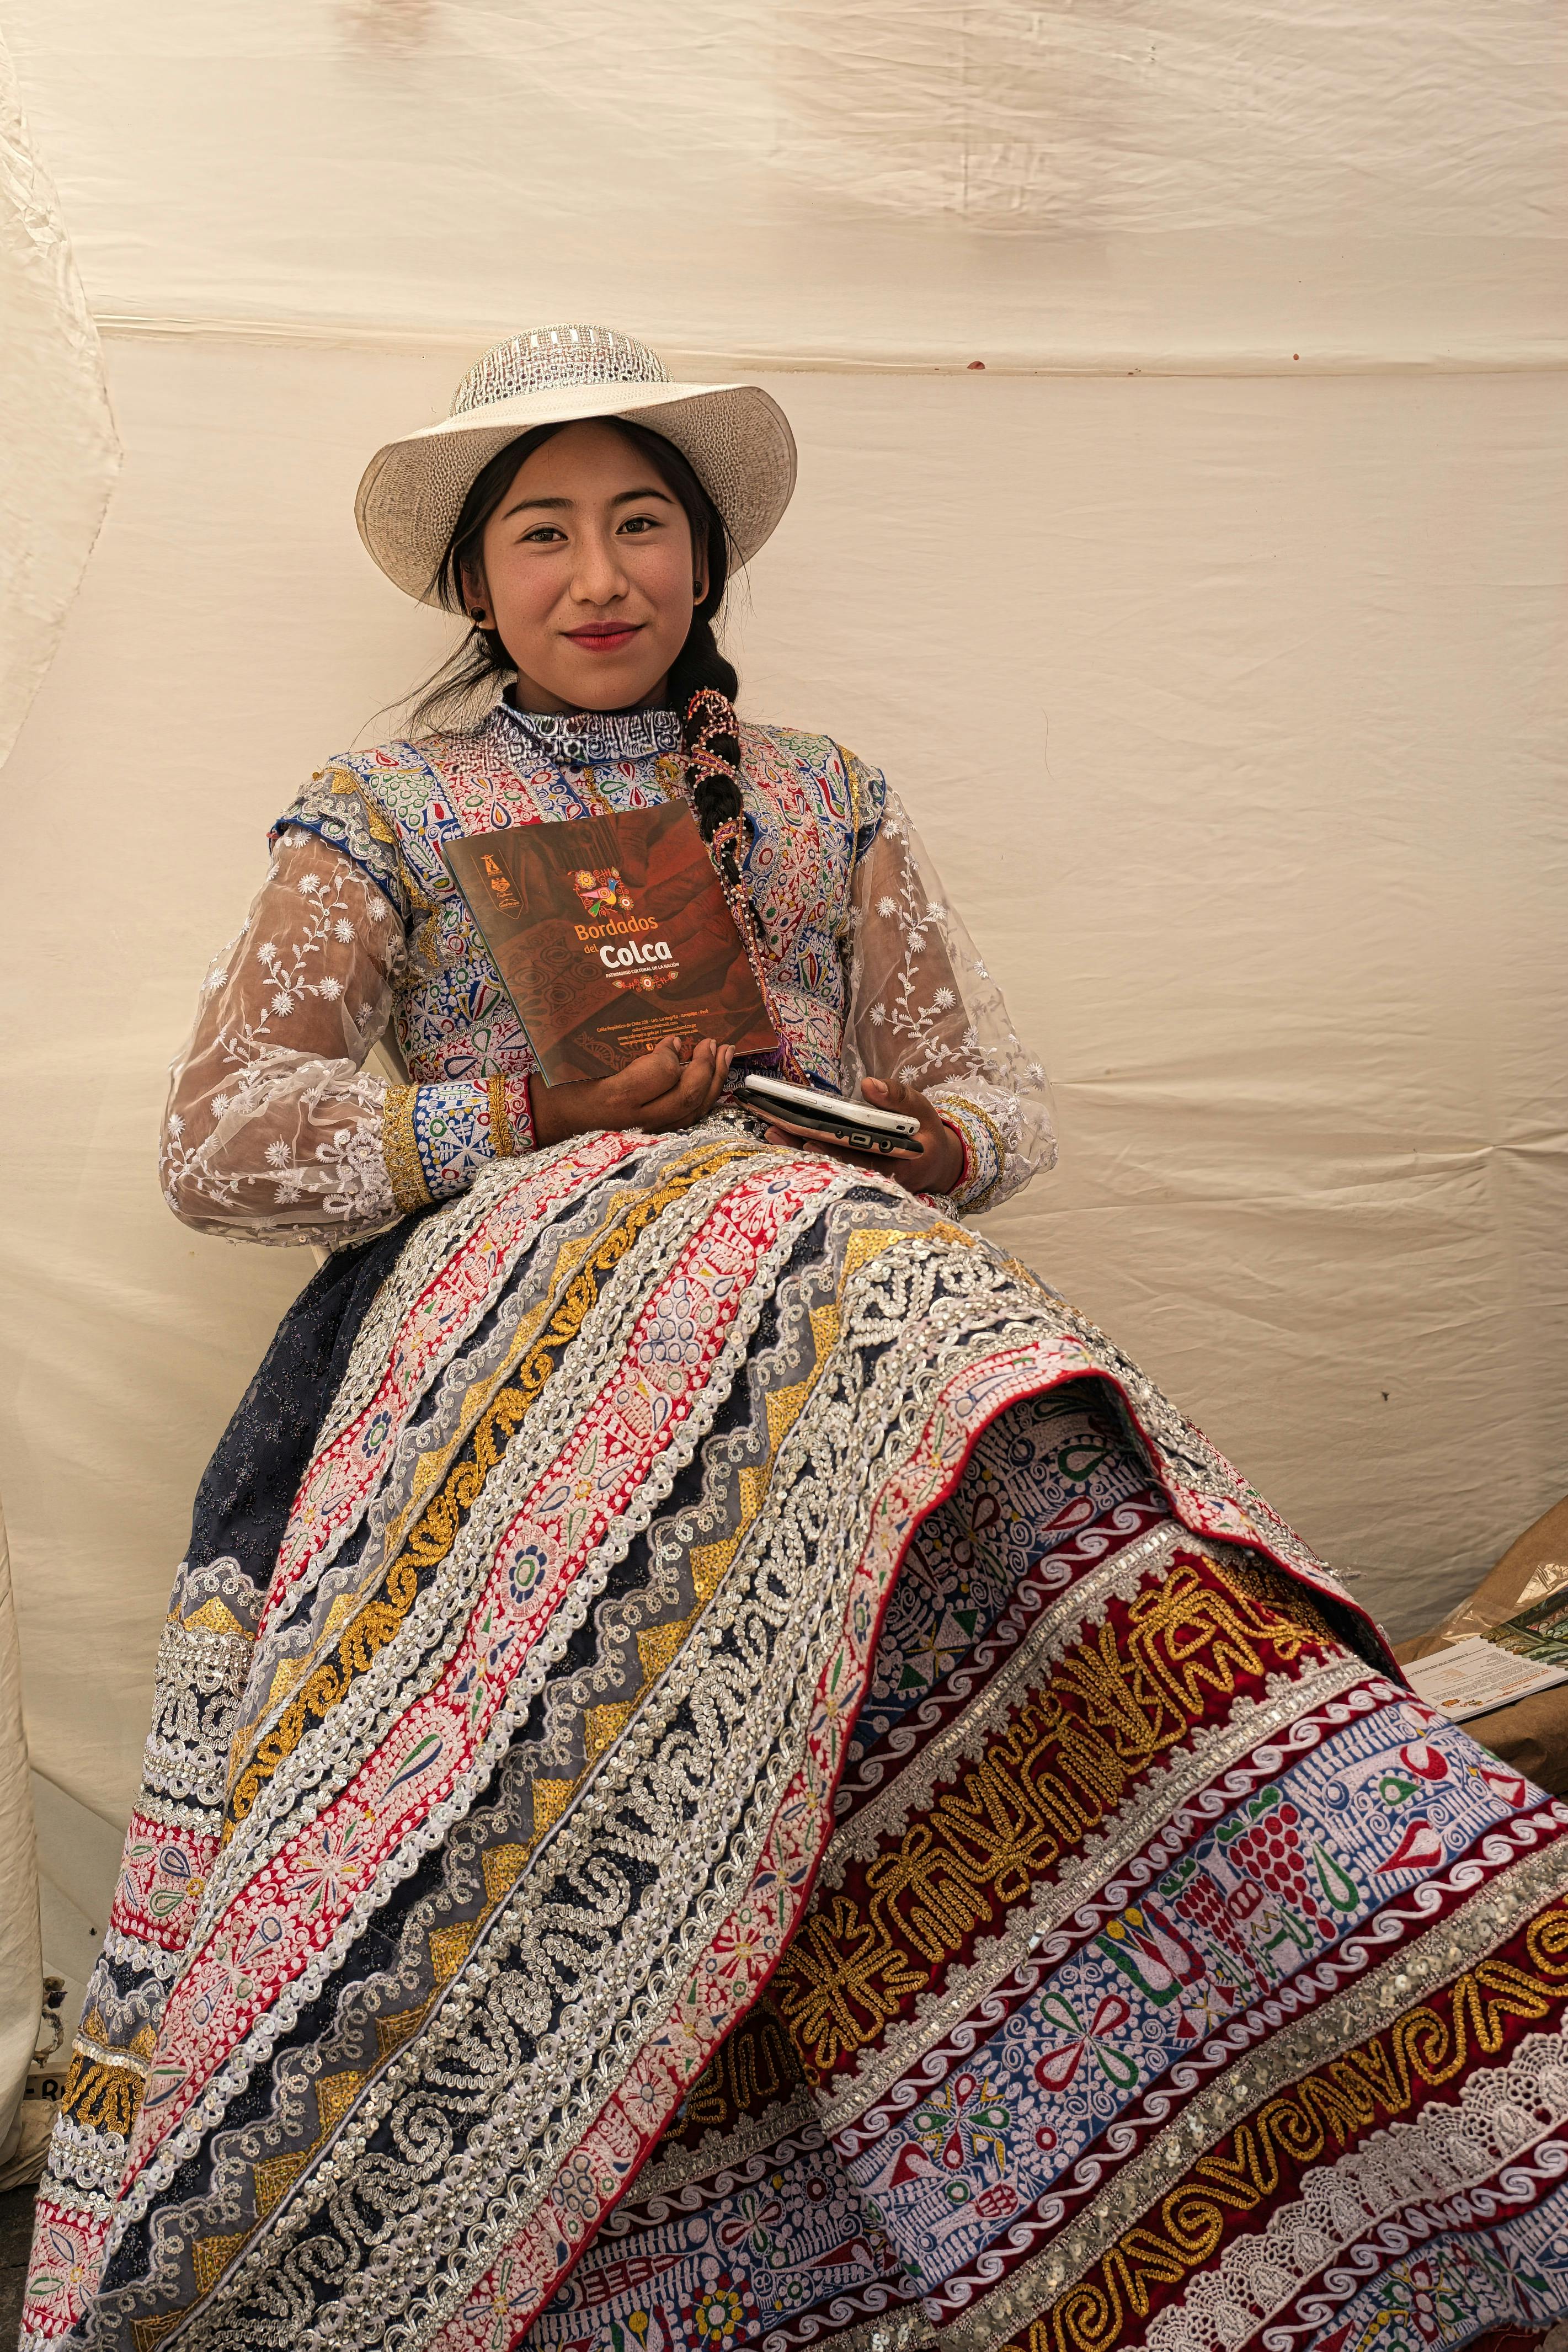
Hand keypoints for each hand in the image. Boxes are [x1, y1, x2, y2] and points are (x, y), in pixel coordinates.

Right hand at [531, 1034, 733, 1146]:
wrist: (548, 1120)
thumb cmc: (563, 1084)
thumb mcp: (583, 1060)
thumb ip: (623, 1050)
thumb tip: (669, 1041)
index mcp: (614, 1097)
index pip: (661, 1074)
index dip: (673, 1053)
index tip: (673, 1038)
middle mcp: (634, 1120)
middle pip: (686, 1096)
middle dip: (706, 1066)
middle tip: (712, 1042)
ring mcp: (644, 1132)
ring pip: (693, 1112)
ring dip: (714, 1082)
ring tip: (723, 1056)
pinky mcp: (650, 1136)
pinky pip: (687, 1121)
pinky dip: (705, 1099)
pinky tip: (712, 1081)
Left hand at [760, 1074, 965, 1197]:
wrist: (931, 1163)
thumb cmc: (925, 1133)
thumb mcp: (921, 1109)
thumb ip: (898, 1097)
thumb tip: (869, 1085)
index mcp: (897, 1163)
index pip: (862, 1158)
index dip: (834, 1149)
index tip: (809, 1136)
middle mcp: (875, 1179)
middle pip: (834, 1166)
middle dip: (804, 1148)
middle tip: (775, 1130)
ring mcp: (860, 1182)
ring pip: (825, 1169)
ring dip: (797, 1150)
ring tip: (772, 1130)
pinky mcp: (849, 1179)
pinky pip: (824, 1168)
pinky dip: (805, 1152)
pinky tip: (784, 1136)